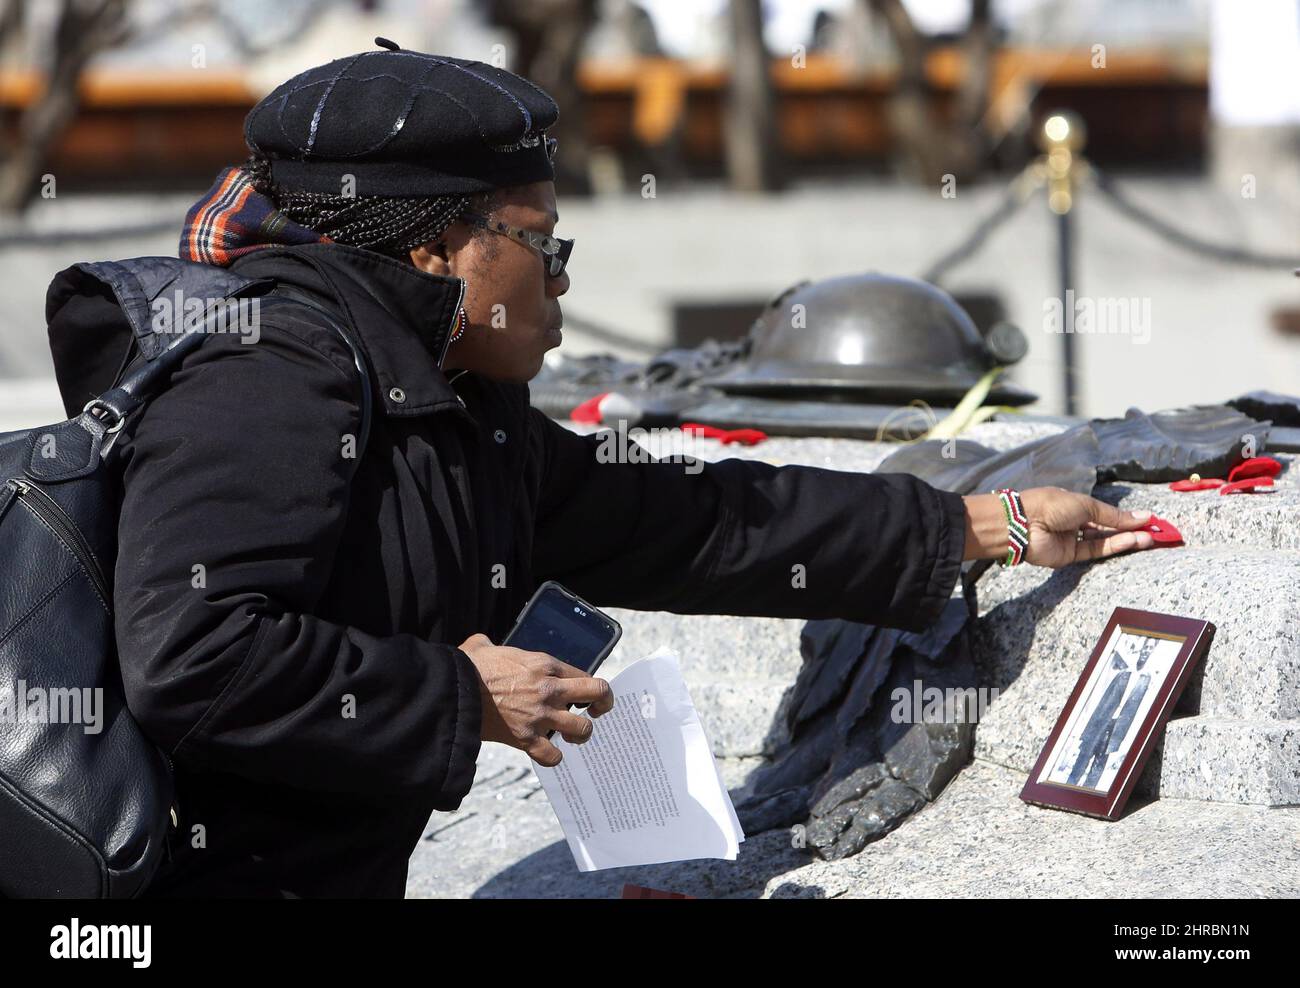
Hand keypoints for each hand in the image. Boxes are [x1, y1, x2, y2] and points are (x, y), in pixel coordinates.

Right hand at [458, 633, 614, 766]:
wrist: (453, 692)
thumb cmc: (467, 667)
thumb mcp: (483, 646)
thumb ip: (490, 644)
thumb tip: (482, 645)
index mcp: (545, 664)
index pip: (585, 673)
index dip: (587, 685)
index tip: (583, 693)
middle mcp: (550, 689)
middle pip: (598, 693)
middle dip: (603, 704)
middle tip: (596, 712)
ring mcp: (540, 716)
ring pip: (583, 729)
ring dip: (580, 734)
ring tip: (571, 736)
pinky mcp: (526, 739)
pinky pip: (552, 756)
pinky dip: (553, 757)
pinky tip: (547, 752)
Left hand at [963, 487, 1155, 567]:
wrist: (1023, 524)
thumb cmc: (1051, 505)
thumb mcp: (1086, 505)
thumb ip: (1114, 515)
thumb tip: (1143, 516)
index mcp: (1073, 504)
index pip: (1104, 511)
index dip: (1125, 516)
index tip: (1149, 519)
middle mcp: (1073, 522)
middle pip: (1107, 528)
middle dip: (1130, 529)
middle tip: (1155, 532)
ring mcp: (1072, 539)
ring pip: (1104, 541)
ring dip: (1127, 539)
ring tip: (1150, 538)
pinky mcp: (1069, 556)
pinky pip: (1095, 551)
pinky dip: (1114, 546)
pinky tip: (1133, 541)